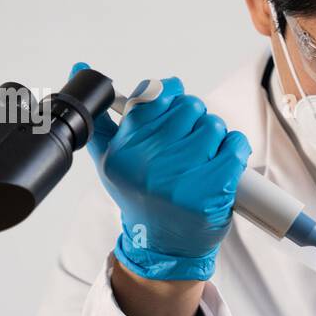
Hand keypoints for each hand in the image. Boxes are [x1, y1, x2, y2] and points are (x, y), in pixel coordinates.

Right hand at [72, 63, 251, 280]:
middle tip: (189, 147)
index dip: (171, 96)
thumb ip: (101, 119)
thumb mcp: (112, 162)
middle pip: (190, 107)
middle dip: (194, 122)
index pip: (155, 95)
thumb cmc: (142, 198)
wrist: (163, 247)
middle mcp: (149, 163)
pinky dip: (235, 151)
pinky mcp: (214, 189)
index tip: (174, 107)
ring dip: (215, 138)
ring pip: (214, 125)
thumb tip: (80, 69)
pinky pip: (235, 145)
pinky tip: (222, 166)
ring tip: (203, 161)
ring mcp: (182, 177)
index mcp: (124, 150)